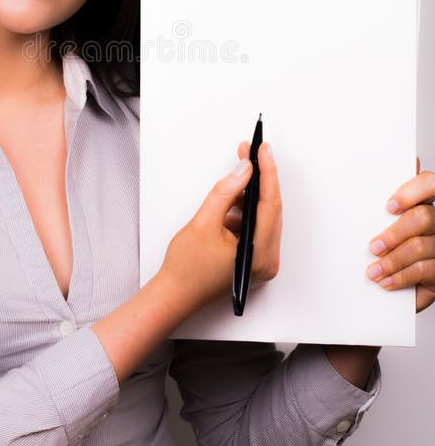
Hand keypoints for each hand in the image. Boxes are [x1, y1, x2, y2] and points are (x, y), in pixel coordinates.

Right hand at [160, 141, 281, 315]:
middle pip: (270, 209)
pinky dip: (243, 209)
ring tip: (238, 170)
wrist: (175, 295)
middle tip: (250, 152)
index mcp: (259, 254)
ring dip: (249, 193)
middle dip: (260, 178)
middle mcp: (267, 260)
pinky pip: (253, 225)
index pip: (270, 204)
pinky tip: (231, 196)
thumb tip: (244, 170)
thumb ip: (225, 193)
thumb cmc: (186, 268)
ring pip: (261, 216)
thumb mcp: (203, 222)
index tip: (263, 150)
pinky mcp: (252, 258)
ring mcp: (261, 261)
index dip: (267, 173)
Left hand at [366, 157, 434, 312]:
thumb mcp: (392, 221)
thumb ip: (390, 204)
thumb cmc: (398, 244)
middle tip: (373, 246)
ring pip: (419, 246)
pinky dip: (401, 277)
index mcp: (428, 203)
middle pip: (423, 217)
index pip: (430, 183)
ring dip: (392, 261)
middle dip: (394, 233)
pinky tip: (387, 281)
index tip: (389, 206)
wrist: (413, 281)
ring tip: (373, 270)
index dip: (412, 192)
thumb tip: (379, 171)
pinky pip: (424, 271)